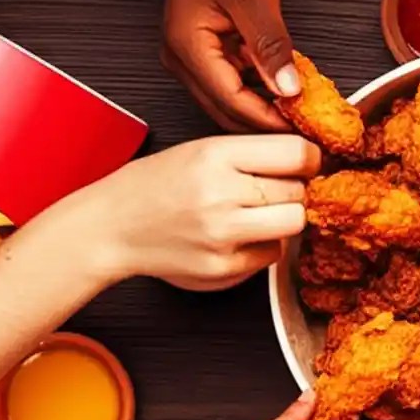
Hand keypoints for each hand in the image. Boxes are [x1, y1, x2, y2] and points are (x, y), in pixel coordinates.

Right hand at [65, 135, 318, 291]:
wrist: (111, 227)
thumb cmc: (154, 186)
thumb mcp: (200, 150)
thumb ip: (253, 154)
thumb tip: (308, 161)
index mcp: (215, 155)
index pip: (296, 154)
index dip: (308, 159)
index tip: (305, 164)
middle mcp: (220, 194)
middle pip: (298, 191)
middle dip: (292, 190)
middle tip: (271, 191)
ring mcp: (222, 235)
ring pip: (293, 223)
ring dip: (284, 218)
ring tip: (259, 213)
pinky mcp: (223, 268)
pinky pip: (272, 254)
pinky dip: (263, 246)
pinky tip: (238, 236)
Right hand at [163, 0, 297, 131]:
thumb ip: (271, 46)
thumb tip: (287, 87)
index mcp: (187, 46)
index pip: (230, 102)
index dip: (267, 120)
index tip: (297, 128)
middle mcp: (182, 57)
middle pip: (225, 111)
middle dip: (264, 123)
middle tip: (300, 129)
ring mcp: (191, 57)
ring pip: (228, 102)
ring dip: (262, 109)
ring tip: (295, 112)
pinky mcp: (204, 52)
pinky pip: (231, 84)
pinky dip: (257, 91)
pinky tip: (280, 89)